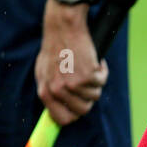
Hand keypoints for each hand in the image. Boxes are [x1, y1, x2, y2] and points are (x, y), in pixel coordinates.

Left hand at [35, 0, 107, 126]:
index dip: (73, 114)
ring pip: (94, 97)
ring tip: (88, 68)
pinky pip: (102, 82)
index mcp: (45, 92)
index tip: (78, 106)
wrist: (63, 27)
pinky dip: (102, 71)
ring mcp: (73, 84)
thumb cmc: (55, 48)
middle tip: (86, 84)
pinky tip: (96, 62)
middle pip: (82, 111)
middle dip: (87, 99)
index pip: (62, 119)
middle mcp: (58, 90)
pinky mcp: (87, 76)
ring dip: (95, 83)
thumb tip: (58, 112)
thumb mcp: (44, 72)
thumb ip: (50, 92)